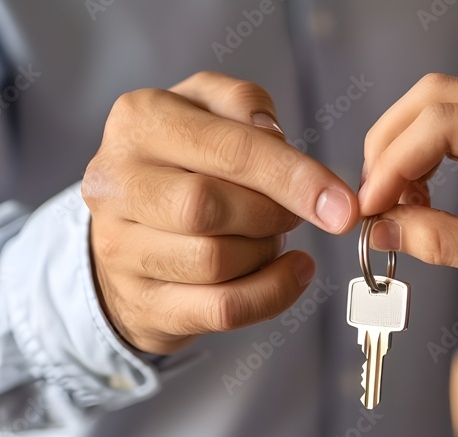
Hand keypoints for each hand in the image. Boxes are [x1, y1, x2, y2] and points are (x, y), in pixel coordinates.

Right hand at [82, 72, 357, 353]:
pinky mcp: (141, 302)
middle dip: (272, 215)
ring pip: (214, 261)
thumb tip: (275, 138)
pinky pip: (221, 309)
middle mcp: (116, 181)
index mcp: (140, 120)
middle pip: (210, 207)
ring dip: (265, 252)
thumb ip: (245, 107)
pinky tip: (290, 273)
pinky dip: (271, 294)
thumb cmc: (185, 160)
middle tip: (293, 213)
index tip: (342, 205)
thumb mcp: (209, 110)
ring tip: (271, 237)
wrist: (130, 226)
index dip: (293, 178)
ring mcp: (119, 247)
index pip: (228, 150)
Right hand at [359, 74, 457, 382]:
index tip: (368, 207)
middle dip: (392, 145)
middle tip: (373, 200)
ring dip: (409, 147)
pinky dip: (434, 154)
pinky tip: (423, 192)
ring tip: (396, 201)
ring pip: (447, 105)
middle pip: (436, 96)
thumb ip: (444, 241)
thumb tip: (382, 229)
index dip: (393, 163)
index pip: (442, 121)